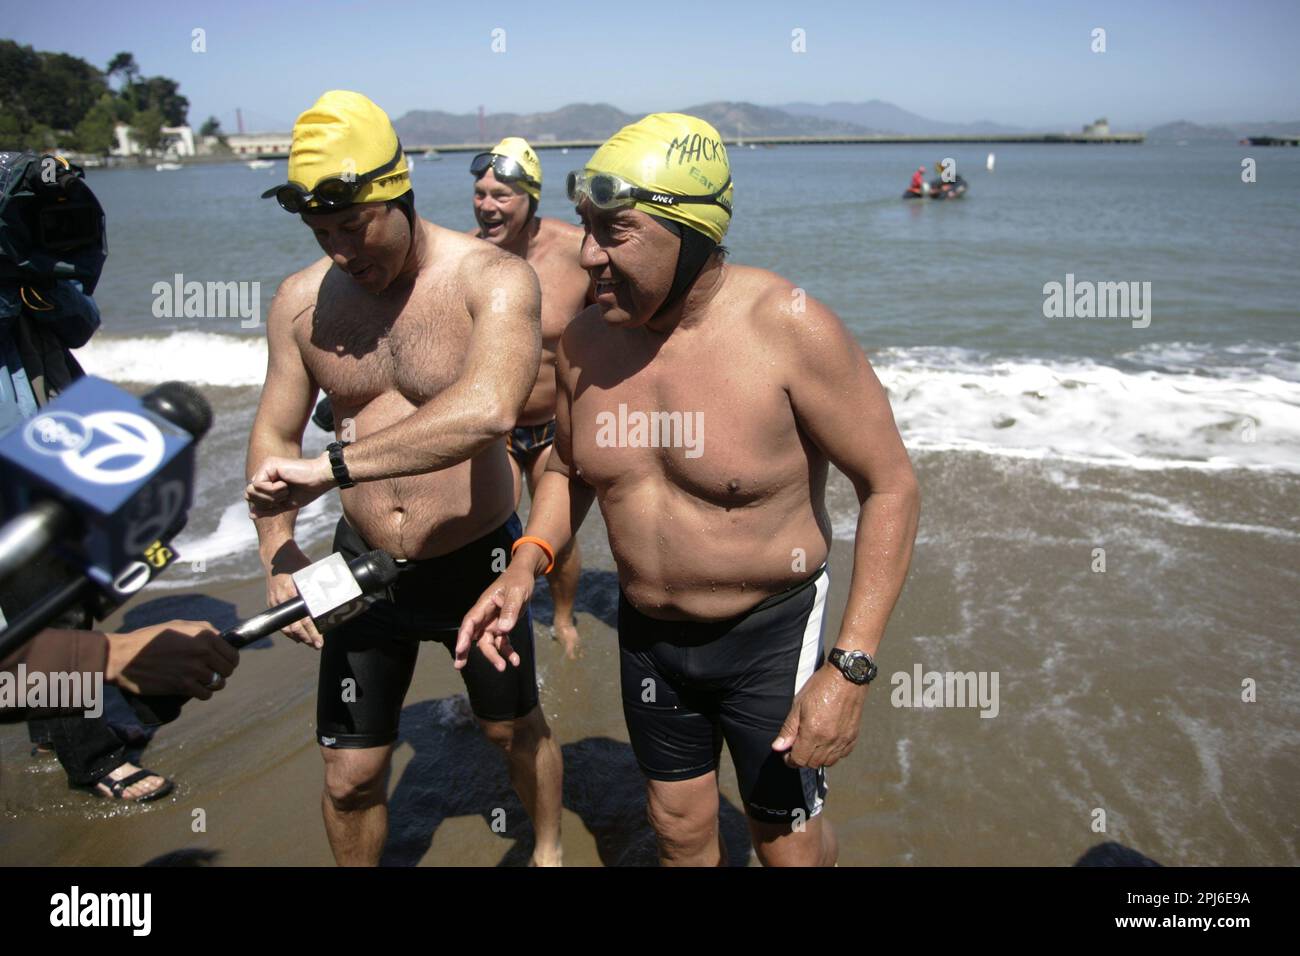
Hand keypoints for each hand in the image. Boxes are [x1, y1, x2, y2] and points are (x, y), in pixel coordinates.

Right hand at [105, 619, 238, 699]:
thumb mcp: (179, 625)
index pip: (232, 654)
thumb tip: (221, 638)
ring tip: (202, 681)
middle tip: (210, 672)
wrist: (125, 656)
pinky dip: (202, 693)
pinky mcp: (183, 686)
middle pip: (228, 670)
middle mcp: (202, 652)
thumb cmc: (150, 638)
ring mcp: (193, 670)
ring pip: (218, 683)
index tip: (222, 662)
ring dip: (212, 684)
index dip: (229, 660)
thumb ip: (203, 629)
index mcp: (204, 635)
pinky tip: (195, 689)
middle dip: (221, 672)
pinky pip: (205, 694)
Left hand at [246, 454, 333, 517]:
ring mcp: (266, 466)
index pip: (252, 497)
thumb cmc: (307, 490)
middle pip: (249, 494)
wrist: (320, 479)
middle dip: (266, 501)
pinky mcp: (268, 465)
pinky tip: (285, 484)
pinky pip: (258, 485)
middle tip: (284, 495)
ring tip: (286, 490)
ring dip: (271, 495)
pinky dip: (273, 490)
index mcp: (267, 479)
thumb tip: (250, 514)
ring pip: (252, 490)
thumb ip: (267, 509)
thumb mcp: (284, 504)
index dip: (265, 504)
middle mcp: (264, 471)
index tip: (282, 500)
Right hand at [264, 540, 321, 647]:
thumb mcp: (310, 572)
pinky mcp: (272, 603)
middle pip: (293, 628)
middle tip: (317, 645)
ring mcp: (275, 603)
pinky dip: (289, 630)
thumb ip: (320, 585)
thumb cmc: (297, 562)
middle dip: (306, 639)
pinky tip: (297, 635)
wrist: (276, 555)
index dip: (312, 632)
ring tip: (309, 642)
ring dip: (298, 637)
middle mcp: (282, 600)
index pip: (303, 620)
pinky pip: (280, 621)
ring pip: (285, 627)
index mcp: (292, 593)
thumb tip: (337, 594)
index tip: (320, 641)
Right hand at [455, 562, 535, 671]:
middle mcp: (485, 615)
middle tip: (461, 666)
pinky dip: (507, 652)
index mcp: (484, 604)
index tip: (459, 650)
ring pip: (488, 643)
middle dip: (469, 651)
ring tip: (503, 667)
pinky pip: (502, 642)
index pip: (470, 622)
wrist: (525, 576)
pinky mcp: (502, 626)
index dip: (463, 636)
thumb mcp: (517, 592)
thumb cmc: (519, 580)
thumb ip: (510, 610)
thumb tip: (503, 630)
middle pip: (475, 636)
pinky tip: (515, 660)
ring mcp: (493, 622)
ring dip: (494, 656)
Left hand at [771, 664, 867, 769]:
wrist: (846, 676)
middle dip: (802, 758)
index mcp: (813, 732)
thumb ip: (788, 729)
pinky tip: (827, 742)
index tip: (787, 753)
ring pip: (828, 762)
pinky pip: (842, 754)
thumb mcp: (798, 705)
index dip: (790, 759)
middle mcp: (829, 740)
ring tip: (812, 744)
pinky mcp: (853, 736)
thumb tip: (778, 747)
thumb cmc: (820, 686)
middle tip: (797, 747)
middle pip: (813, 763)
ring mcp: (843, 739)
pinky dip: (833, 753)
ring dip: (817, 758)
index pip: (799, 760)